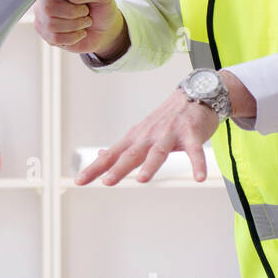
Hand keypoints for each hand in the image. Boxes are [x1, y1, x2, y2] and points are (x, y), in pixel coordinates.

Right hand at [32, 0, 122, 55]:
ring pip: (51, 26)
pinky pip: (55, 39)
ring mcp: (44, 20)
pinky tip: (80, 32)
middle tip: (86, 11)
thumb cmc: (101, 6)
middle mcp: (45, 2)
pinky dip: (73, 37)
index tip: (78, 0)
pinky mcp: (48, 36)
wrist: (104, 28)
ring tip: (85, 21)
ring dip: (75, 25)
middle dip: (73, 12)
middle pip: (48, 9)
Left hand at [77, 88, 219, 185]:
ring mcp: (170, 133)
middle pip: (131, 154)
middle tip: (106, 182)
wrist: (195, 95)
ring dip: (150, 165)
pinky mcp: (191, 133)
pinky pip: (194, 151)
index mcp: (136, 138)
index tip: (79, 180)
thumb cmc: (167, 118)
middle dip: (118, 168)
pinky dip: (197, 164)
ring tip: (143, 180)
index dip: (95, 168)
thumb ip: (122, 148)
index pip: (111, 154)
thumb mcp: (141, 132)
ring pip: (158, 151)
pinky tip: (198, 177)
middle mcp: (149, 136)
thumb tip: (100, 155)